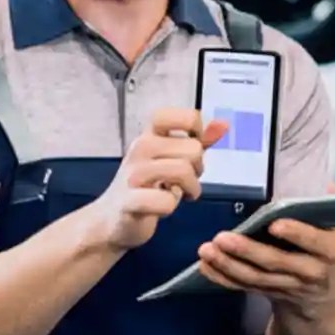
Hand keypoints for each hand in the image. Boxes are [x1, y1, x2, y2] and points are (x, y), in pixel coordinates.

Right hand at [91, 108, 226, 250]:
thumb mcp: (171, 159)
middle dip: (198, 168)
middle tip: (185, 179)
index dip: (195, 130)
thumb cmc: (145, 187)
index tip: (191, 146)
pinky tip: (163, 207)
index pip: (180, 116)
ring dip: (190, 188)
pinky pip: (165, 202)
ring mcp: (133, 175)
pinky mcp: (130, 201)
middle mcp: (140, 149)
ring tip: (180, 193)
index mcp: (149, 135)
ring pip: (183, 171)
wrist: (112, 219)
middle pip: (193, 148)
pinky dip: (170, 207)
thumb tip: (223, 124)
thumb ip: (197, 142)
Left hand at [196, 183, 334, 315]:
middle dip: (248, 251)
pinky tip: (205, 265)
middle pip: (277, 263)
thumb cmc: (334, 244)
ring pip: (256, 277)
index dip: (298, 234)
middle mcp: (312, 271)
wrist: (327, 295)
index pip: (319, 244)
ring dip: (228, 264)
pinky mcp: (268, 292)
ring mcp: (288, 285)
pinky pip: (243, 286)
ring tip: (207, 249)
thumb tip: (328, 186)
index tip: (275, 223)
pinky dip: (222, 277)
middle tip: (222, 237)